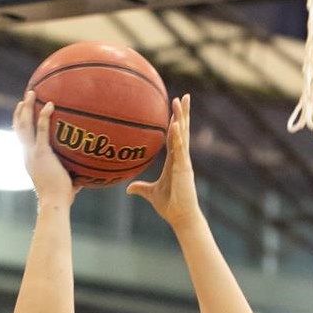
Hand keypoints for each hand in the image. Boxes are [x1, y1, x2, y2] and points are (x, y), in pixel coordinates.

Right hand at [14, 93, 76, 205]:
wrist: (54, 202)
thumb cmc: (61, 198)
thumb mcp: (66, 182)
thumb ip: (72, 175)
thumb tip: (86, 176)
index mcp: (30, 159)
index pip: (22, 139)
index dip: (20, 125)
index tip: (22, 113)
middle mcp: (27, 154)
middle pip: (19, 128)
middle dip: (20, 111)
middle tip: (24, 98)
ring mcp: (32, 152)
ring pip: (24, 125)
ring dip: (26, 108)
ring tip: (32, 93)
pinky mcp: (41, 153)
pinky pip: (42, 130)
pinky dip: (45, 116)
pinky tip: (50, 104)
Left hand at [127, 96, 201, 229]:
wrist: (181, 217)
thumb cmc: (170, 206)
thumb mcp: (151, 194)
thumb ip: (141, 188)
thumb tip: (128, 188)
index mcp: (175, 161)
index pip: (175, 136)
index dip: (176, 121)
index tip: (175, 106)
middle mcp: (181, 158)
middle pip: (183, 130)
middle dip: (184, 112)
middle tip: (184, 95)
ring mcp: (184, 162)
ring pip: (183, 135)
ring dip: (181, 117)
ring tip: (180, 100)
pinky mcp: (185, 169)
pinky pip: (180, 149)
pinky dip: (178, 136)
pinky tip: (175, 124)